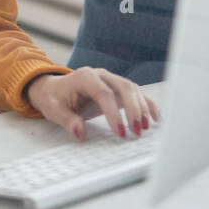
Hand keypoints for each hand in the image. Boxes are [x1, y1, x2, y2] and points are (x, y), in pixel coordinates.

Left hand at [25, 68, 160, 139]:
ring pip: (132, 89)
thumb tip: (80, 133)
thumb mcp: (53, 110)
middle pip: (123, 87)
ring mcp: (111, 79)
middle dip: (133, 110)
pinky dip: (146, 104)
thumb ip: (67, 120)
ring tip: (145, 128)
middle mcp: (101, 75)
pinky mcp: (116, 88)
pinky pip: (135, 93)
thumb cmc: (54, 98)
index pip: (104, 93)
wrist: (54, 88)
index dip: (114, 113)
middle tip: (136, 131)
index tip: (120, 133)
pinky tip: (155, 117)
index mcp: (85, 77)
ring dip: (141, 107)